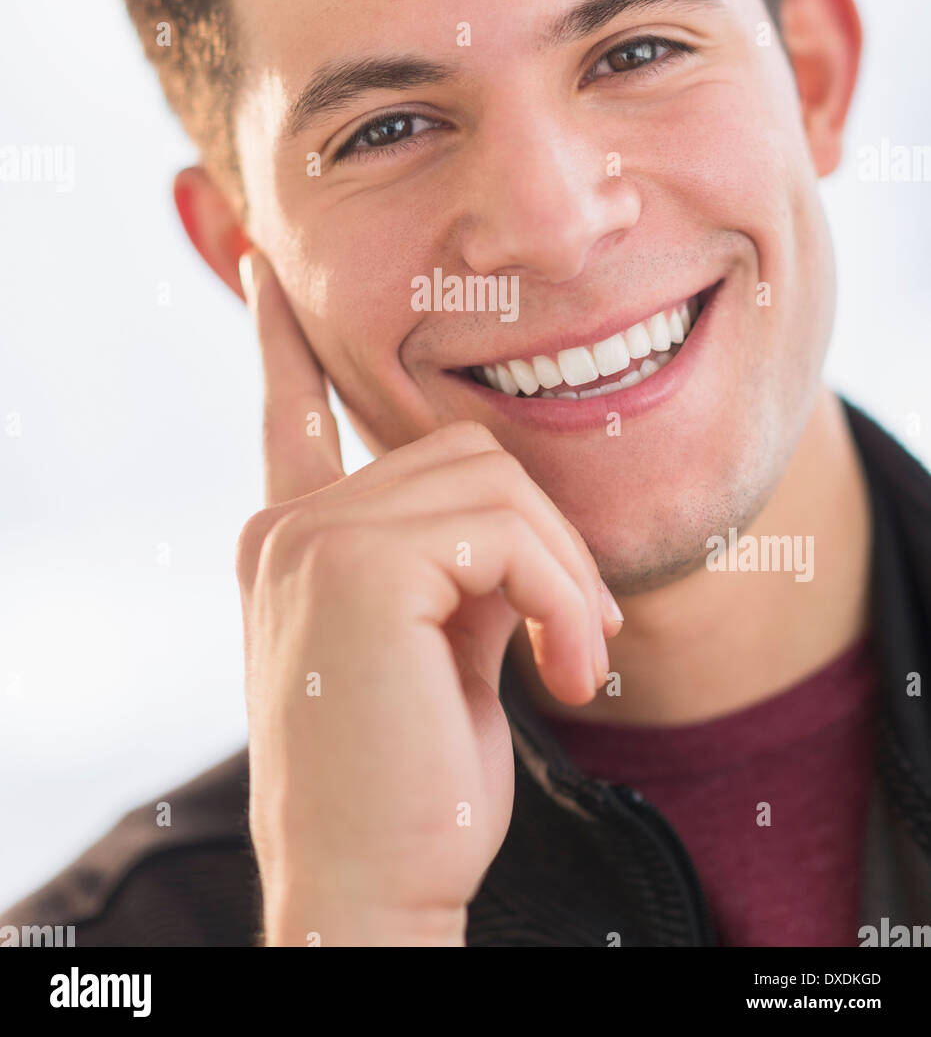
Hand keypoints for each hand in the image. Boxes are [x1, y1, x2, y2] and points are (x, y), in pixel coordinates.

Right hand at [235, 247, 621, 945]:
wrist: (373, 890)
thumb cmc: (413, 789)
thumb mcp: (442, 656)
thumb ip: (459, 569)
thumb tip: (513, 525)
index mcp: (291, 543)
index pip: (288, 416)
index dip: (280, 341)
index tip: (259, 272)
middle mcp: (288, 526)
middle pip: (460, 454)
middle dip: (546, 542)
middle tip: (580, 639)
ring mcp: (311, 535)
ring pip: (495, 484)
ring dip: (564, 574)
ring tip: (574, 660)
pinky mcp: (353, 559)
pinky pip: (507, 532)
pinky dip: (561, 596)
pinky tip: (563, 670)